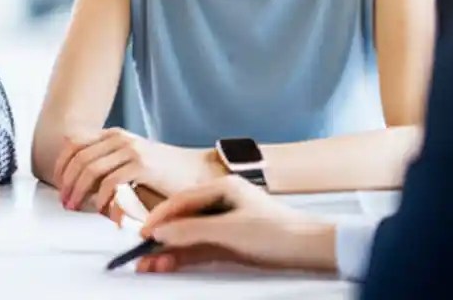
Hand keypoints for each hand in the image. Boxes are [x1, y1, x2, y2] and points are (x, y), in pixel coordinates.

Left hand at [52, 128, 223, 213]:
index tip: (57, 184)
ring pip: (91, 169)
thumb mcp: (131, 162)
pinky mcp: (142, 165)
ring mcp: (131, 150)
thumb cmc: (164, 173)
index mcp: (114, 135)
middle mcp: (120, 138)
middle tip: (66, 202)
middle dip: (67, 182)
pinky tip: (104, 210)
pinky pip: (111, 181)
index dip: (60, 164)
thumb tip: (78, 182)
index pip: (74, 143)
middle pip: (79, 158)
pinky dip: (103, 198)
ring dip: (79, 191)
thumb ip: (107, 165)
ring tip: (77, 207)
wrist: (199, 171)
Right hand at [136, 176, 336, 273]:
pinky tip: (168, 264)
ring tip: (148, 263)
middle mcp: (222, 203)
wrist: (312, 248)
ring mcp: (226, 224)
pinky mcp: (231, 243)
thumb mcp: (229, 231)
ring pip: (188, 237)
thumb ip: (192, 231)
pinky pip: (199, 249)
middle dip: (160, 237)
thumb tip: (160, 233)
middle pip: (182, 219)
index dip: (159, 216)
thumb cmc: (278, 232)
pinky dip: (183, 257)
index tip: (142, 232)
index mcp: (222, 187)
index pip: (180, 200)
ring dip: (168, 250)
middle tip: (140, 252)